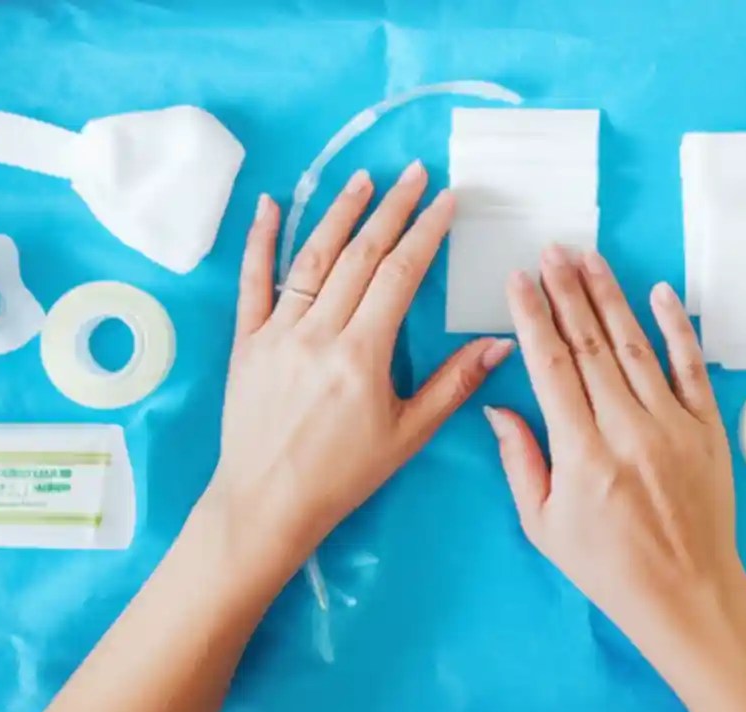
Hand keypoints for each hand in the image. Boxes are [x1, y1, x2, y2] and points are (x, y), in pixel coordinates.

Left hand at [213, 162, 513, 555]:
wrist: (267, 504)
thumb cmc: (343, 476)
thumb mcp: (408, 434)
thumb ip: (453, 384)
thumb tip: (500, 342)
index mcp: (361, 356)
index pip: (398, 276)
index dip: (425, 232)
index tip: (446, 200)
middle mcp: (318, 334)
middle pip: (359, 256)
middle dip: (392, 210)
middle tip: (416, 174)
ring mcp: (276, 333)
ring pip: (311, 259)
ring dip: (339, 214)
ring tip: (365, 180)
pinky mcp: (246, 342)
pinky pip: (252, 283)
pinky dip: (259, 241)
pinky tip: (268, 205)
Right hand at [486, 245, 736, 636]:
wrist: (687, 595)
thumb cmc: (606, 567)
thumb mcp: (542, 524)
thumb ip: (520, 460)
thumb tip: (497, 406)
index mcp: (581, 453)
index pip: (551, 366)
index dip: (532, 317)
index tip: (519, 280)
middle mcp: (627, 429)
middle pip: (590, 344)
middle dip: (567, 291)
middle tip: (551, 251)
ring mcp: (673, 426)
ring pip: (635, 345)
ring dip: (610, 296)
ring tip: (589, 258)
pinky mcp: (708, 429)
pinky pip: (690, 368)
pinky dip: (676, 328)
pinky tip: (659, 292)